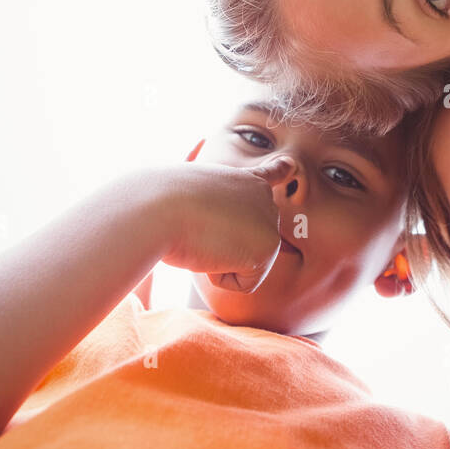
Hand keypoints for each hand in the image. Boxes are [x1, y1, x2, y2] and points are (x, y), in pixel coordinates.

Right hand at [162, 156, 297, 292]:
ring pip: (245, 265)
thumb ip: (218, 211)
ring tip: (201, 235)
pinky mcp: (268, 247)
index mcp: (243, 179)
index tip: (290, 165)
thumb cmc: (161, 204)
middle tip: (198, 226)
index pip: (267, 174)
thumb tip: (217, 233)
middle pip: (247, 242)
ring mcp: (269, 220)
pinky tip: (208, 251)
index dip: (278, 172)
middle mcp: (263, 196)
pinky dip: (221, 277)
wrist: (158, 207)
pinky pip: (243, 283)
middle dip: (223, 245)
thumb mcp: (191, 198)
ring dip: (219, 261)